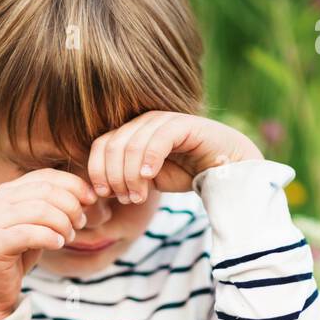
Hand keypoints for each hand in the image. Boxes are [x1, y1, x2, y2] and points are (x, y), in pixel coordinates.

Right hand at [0, 169, 96, 319]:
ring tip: (68, 237)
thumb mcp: (38, 225)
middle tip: (80, 223)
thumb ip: (54, 208)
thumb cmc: (16, 255)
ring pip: (41, 210)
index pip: (46, 176)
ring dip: (63, 224)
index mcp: (9, 190)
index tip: (91, 199)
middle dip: (71, 206)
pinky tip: (57, 245)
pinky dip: (50, 238)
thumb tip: (90, 196)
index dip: (74, 184)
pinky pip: (31, 233)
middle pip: (46, 191)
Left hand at [87, 112, 263, 204]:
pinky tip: (150, 178)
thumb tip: (99, 190)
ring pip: (132, 145)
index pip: (101, 145)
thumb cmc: (185, 173)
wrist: (223, 168)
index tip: (104, 195)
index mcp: (131, 133)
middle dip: (114, 177)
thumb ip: (125, 179)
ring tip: (139, 196)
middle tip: (126, 199)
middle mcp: (144, 122)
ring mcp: (163, 121)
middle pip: (113, 146)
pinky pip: (158, 139)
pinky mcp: (182, 124)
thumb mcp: (148, 180)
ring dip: (130, 176)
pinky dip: (149, 160)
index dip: (97, 170)